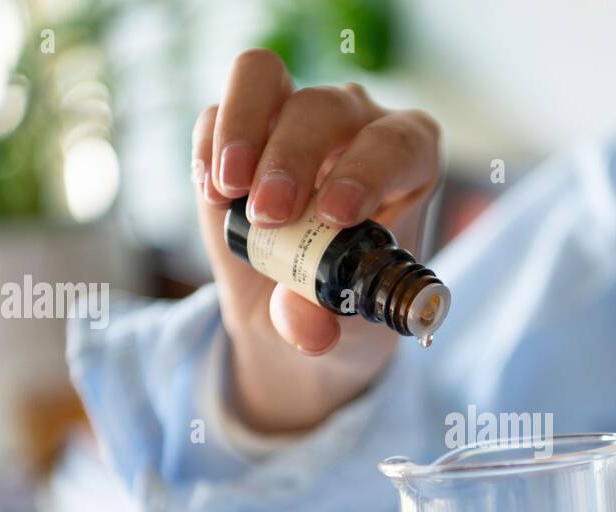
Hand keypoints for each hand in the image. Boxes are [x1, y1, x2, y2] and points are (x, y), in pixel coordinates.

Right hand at [191, 49, 441, 431]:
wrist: (295, 315)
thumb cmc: (344, 307)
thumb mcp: (346, 328)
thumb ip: (327, 319)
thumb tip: (301, 324)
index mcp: (408, 165)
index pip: (398, 143)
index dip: (368, 169)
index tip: (335, 215)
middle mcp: (357, 126)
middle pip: (325, 107)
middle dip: (292, 158)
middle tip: (267, 216)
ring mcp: (295, 117)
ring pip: (264, 79)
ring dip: (241, 131)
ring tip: (228, 192)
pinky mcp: (240, 129)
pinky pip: (217, 112)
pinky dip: (208, 147)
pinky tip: (213, 196)